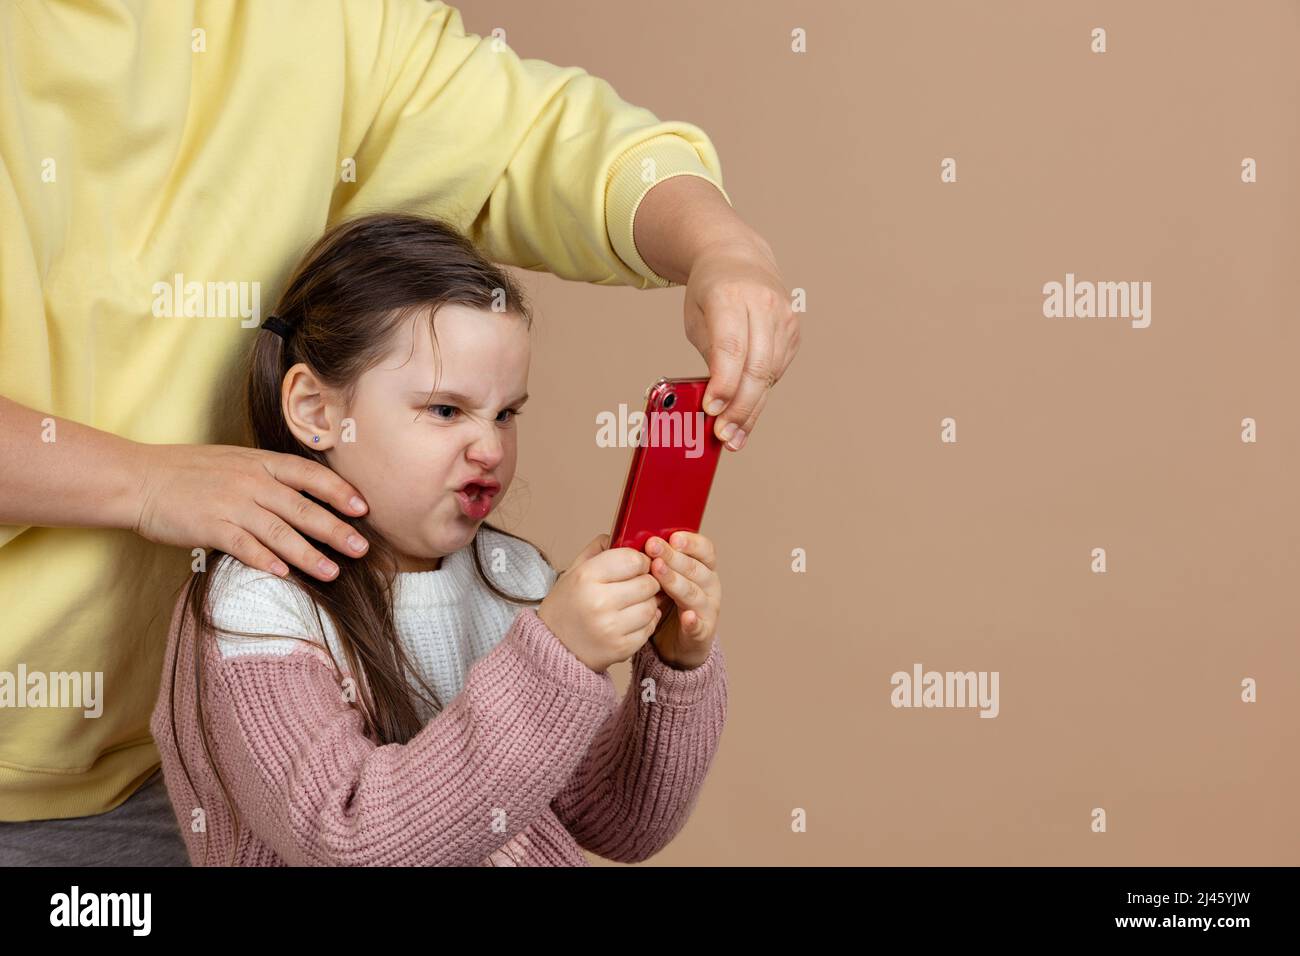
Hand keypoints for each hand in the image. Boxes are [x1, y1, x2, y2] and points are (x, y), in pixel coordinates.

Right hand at [132, 443, 370, 580]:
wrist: (139, 479)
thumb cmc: (188, 471)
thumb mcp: (235, 460)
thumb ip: (268, 474)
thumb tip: (305, 493)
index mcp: (260, 462)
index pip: (309, 475)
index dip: (339, 491)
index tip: (363, 508)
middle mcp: (251, 481)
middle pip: (303, 507)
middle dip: (336, 529)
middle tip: (362, 548)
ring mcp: (231, 504)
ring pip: (279, 532)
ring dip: (308, 555)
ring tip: (332, 573)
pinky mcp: (210, 526)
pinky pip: (244, 546)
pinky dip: (265, 560)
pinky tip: (284, 574)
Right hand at [537, 533, 662, 673]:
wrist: (553, 648)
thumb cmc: (565, 606)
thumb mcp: (574, 571)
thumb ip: (598, 550)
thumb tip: (626, 535)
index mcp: (586, 577)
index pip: (633, 559)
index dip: (640, 561)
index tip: (637, 566)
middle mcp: (598, 602)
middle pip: (647, 583)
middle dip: (647, 582)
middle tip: (636, 585)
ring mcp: (610, 627)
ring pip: (652, 606)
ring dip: (647, 603)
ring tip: (632, 603)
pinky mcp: (621, 648)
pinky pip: (649, 628)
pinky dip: (645, 623)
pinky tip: (630, 620)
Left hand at [644, 531, 720, 669]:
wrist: (676, 641)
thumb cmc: (666, 603)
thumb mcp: (663, 577)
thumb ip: (655, 559)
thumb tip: (627, 540)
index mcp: (702, 568)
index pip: (705, 549)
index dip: (690, 542)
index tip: (672, 536)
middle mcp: (709, 585)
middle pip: (695, 568)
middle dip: (673, 556)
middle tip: (653, 547)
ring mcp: (708, 609)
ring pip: (694, 593)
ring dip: (677, 582)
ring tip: (658, 571)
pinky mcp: (702, 632)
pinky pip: (698, 625)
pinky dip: (692, 621)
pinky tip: (686, 616)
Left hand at [684, 234, 799, 451]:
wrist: (739, 258)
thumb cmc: (710, 291)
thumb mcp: (696, 318)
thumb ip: (709, 355)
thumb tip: (715, 402)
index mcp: (730, 295)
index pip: (731, 348)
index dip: (723, 384)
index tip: (711, 410)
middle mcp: (763, 304)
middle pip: (756, 367)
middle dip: (739, 406)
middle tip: (723, 435)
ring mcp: (783, 318)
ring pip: (769, 375)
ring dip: (751, 409)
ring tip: (733, 435)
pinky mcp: (793, 332)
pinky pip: (776, 372)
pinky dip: (760, 395)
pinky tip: (746, 413)